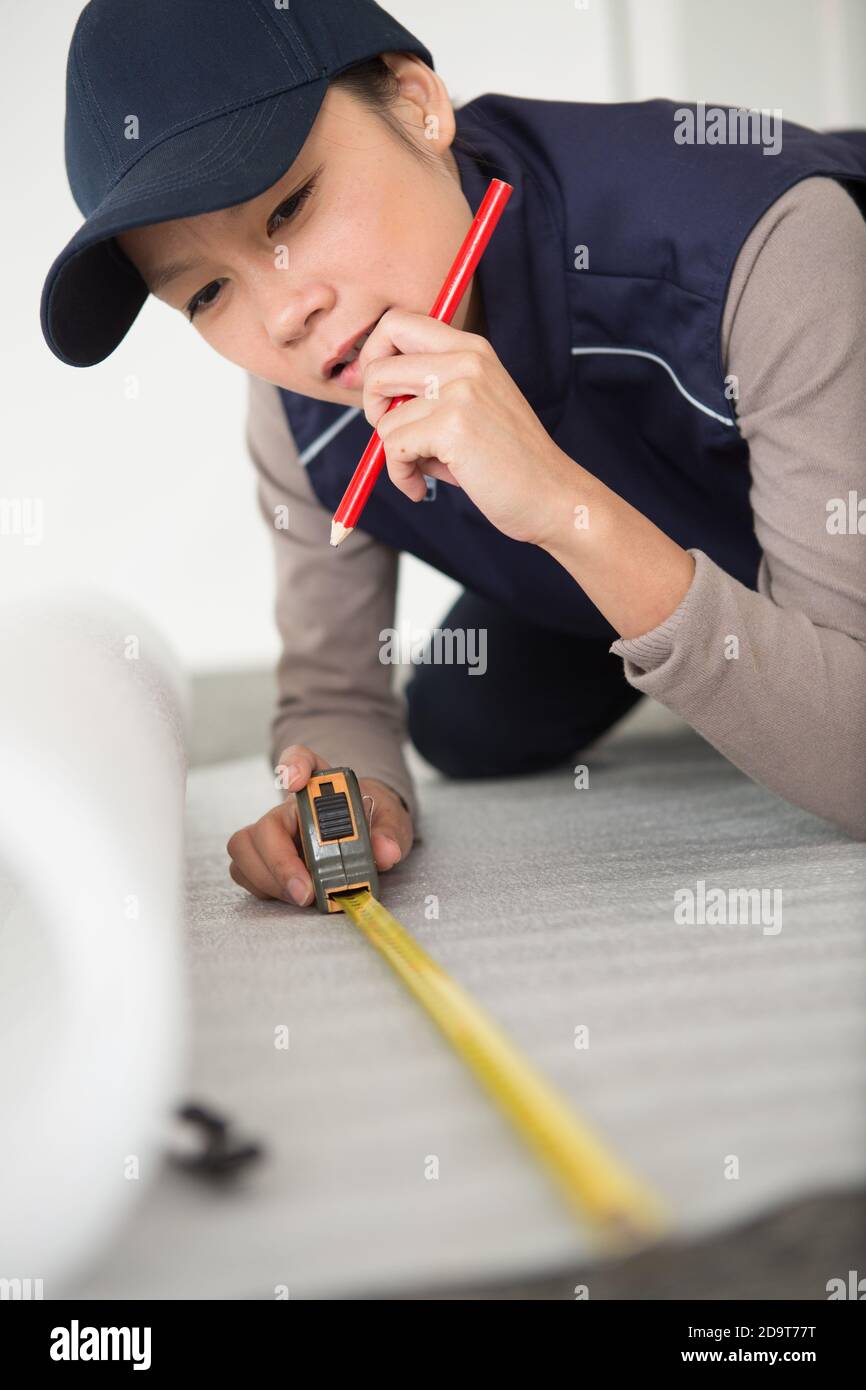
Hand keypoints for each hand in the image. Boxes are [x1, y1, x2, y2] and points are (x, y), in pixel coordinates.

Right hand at [226, 744, 413, 906]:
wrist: (364, 837)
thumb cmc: (373, 823)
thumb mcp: (391, 823)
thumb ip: (390, 834)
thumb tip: (385, 851)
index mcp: (322, 787)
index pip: (300, 759)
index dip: (293, 766)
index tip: (295, 782)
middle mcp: (290, 808)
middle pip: (266, 823)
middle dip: (281, 861)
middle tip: (306, 890)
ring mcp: (272, 833)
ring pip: (245, 847)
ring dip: (271, 878)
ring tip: (302, 896)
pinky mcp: (261, 857)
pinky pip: (244, 870)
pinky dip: (265, 888)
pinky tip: (291, 895)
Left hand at [358, 307, 571, 546]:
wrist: (551, 496)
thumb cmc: (506, 460)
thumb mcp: (471, 405)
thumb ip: (429, 389)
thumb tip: (369, 390)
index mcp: (470, 348)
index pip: (396, 323)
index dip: (374, 357)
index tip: (382, 394)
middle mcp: (465, 360)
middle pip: (378, 365)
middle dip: (372, 407)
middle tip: (393, 434)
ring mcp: (460, 390)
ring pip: (383, 416)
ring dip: (392, 453)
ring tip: (419, 470)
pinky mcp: (453, 426)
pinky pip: (393, 447)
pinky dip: (400, 475)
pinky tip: (420, 487)